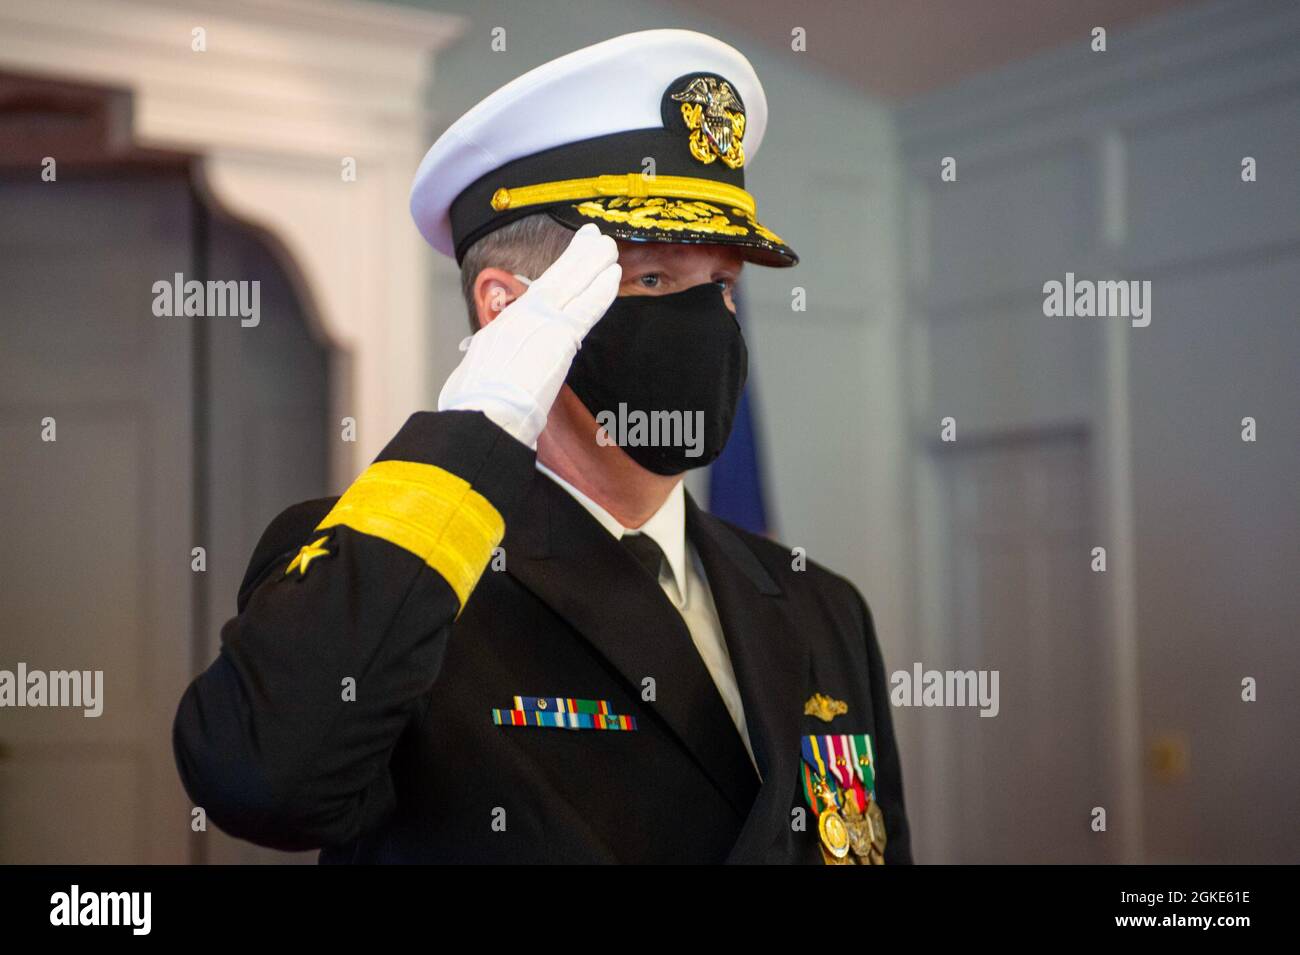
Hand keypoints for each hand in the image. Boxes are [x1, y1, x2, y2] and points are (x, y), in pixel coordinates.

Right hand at [438, 224, 620, 448]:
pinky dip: (601, 290)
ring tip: (608, 246)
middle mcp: (527, 317)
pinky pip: (587, 308)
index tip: (573, 255)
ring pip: (574, 285)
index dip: (562, 270)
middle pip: (560, 279)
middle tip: (596, 238)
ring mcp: (544, 323)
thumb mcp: (482, 368)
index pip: (543, 290)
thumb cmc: (476, 399)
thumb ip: (497, 358)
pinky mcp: (561, 338)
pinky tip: (613, 274)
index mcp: (509, 323)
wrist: (483, 411)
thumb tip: (502, 362)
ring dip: (593, 264)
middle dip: (579, 257)